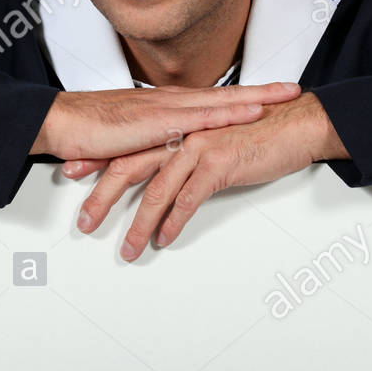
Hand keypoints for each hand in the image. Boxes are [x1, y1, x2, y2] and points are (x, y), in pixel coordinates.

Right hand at [30, 81, 302, 160]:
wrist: (57, 122)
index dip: (243, 95)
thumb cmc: (86, 131)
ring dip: (255, 97)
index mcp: (164, 105)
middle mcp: (169, 101)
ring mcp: (164, 109)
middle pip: (226, 94)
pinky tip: (249, 111)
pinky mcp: (156, 122)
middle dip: (262, 90)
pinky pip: (201, 116)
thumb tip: (169, 157)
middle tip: (294, 89)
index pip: (212, 98)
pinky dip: (229, 112)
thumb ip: (151, 145)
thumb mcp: (129, 141)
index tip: (270, 93)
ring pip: (220, 100)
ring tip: (284, 96)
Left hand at [69, 91, 346, 260]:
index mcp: (177, 125)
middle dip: (103, 197)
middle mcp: (181, 133)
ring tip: (127, 248)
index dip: (99, 162)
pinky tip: (164, 239)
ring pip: (155, 190)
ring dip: (137, 223)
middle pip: (129, 166)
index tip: (75, 177)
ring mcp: (197, 147)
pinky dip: (172, 223)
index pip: (128, 145)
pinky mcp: (217, 163)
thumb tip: (169, 168)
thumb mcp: (213, 135)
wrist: (296, 122)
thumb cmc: (259, 130)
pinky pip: (187, 200)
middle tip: (86, 223)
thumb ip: (187, 148)